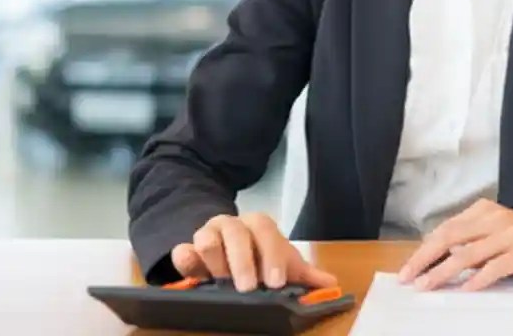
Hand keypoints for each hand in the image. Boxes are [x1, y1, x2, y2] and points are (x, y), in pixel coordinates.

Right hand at [170, 212, 337, 292]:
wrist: (228, 252)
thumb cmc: (260, 258)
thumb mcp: (282, 264)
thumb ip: (304, 274)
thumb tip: (330, 283)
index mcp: (258, 226)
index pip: (266, 230)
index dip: (271, 255)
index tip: (275, 282)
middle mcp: (232, 225)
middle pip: (236, 233)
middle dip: (243, 261)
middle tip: (249, 288)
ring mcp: (207, 235)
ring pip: (206, 237)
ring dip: (215, 260)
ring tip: (222, 282)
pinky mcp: (188, 252)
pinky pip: (182, 251)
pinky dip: (185, 259)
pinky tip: (191, 271)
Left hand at [397, 198, 512, 291]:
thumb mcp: (499, 234)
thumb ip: (473, 242)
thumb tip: (441, 260)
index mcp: (485, 211)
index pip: (446, 229)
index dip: (424, 250)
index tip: (408, 269)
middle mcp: (495, 218)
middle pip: (450, 237)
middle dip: (425, 259)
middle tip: (409, 277)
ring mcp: (511, 234)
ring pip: (468, 253)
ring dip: (444, 271)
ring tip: (428, 285)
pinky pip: (495, 266)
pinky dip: (477, 279)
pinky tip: (465, 289)